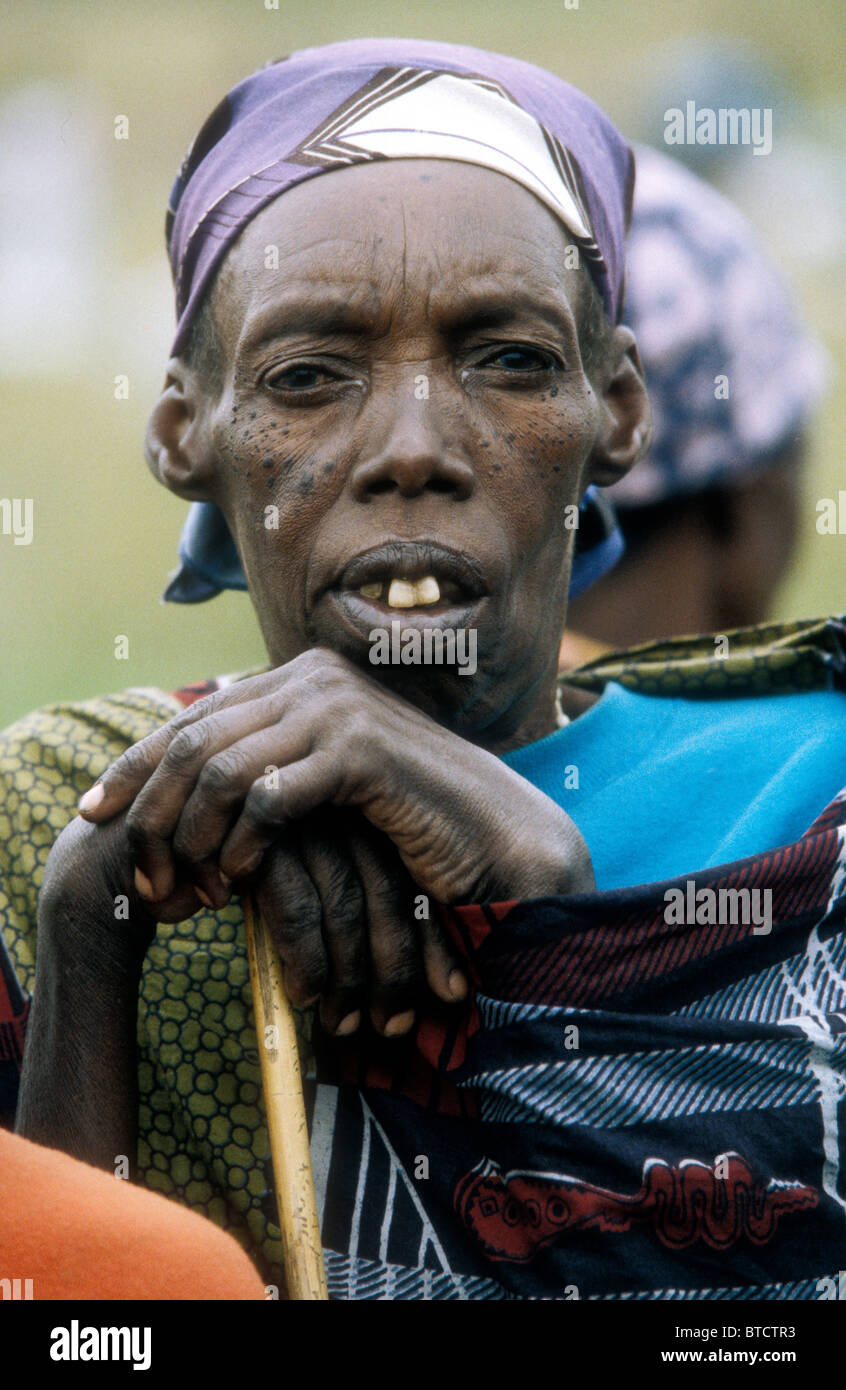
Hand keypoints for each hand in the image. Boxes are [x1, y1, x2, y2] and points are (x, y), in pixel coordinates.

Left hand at [78, 649, 593, 1018]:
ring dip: (193, 838)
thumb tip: (180, 794)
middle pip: (191, 740)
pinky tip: (240, 879)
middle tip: (144, 879)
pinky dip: (244, 843)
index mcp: (298, 679)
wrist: (491, 837)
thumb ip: (265, 770)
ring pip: (220, 769)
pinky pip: (270, 796)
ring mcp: (338, 708)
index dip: (134, 768)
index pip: (190, 717)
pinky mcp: (361, 750)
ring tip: (189, 889)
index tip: (93, 814)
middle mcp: (312, 678)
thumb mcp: (321, 788)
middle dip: (153, 816)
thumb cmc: (403, 821)